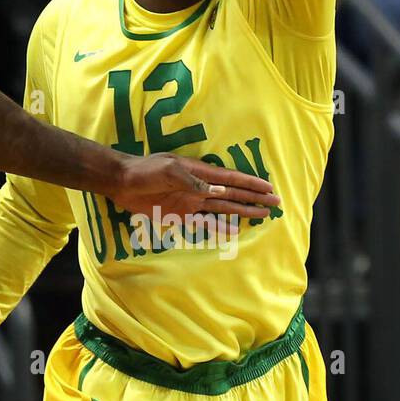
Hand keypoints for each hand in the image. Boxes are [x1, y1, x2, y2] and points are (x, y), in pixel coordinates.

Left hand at [108, 152, 280, 235]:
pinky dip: (220, 225)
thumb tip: (217, 191)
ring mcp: (192, 201)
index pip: (230, 179)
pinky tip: (234, 229)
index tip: (269, 188)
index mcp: (199, 172)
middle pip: (233, 194)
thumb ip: (192, 181)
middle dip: (254, 198)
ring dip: (243, 210)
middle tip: (276, 203)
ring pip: (224, 207)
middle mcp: (200, 187)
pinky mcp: (181, 214)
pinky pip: (206, 221)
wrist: (123, 183)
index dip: (250, 183)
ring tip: (263, 214)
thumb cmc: (145, 172)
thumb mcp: (168, 170)